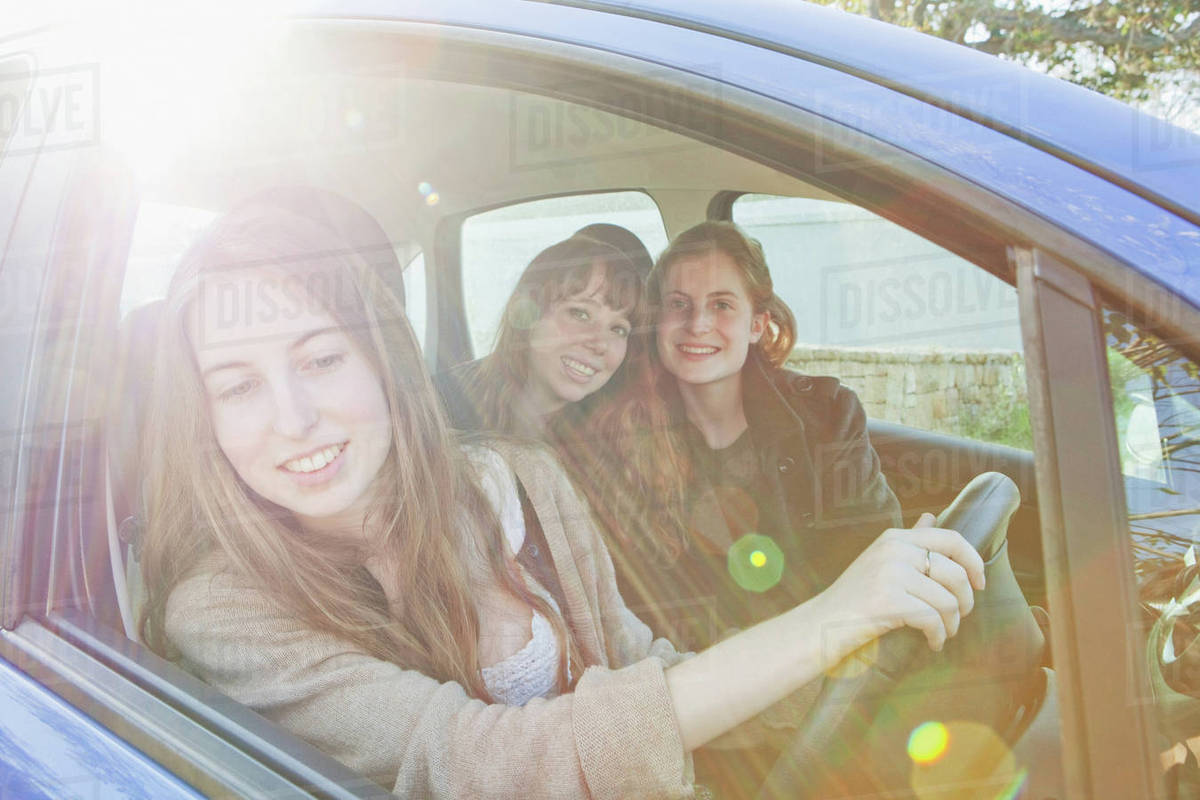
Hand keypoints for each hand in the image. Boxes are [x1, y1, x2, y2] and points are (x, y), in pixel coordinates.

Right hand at [813, 513, 985, 661]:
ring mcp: (891, 573)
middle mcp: (894, 549)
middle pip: (955, 573)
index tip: (979, 584)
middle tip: (958, 616)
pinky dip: (938, 636)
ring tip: (944, 633)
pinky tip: (933, 643)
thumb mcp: (880, 560)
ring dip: (952, 623)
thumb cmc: (853, 598)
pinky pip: (933, 620)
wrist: (821, 624)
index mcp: (894, 537)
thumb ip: (910, 541)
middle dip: (965, 600)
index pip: (951, 539)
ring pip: (947, 600)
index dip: (973, 561)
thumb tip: (932, 516)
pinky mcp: (889, 600)